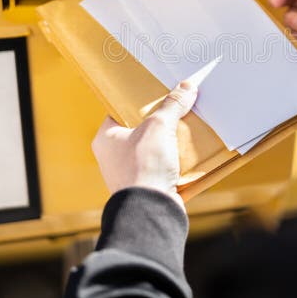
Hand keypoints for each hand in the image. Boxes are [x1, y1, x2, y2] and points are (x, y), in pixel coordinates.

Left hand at [91, 81, 197, 208]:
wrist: (151, 210)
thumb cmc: (143, 167)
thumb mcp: (159, 126)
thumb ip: (173, 105)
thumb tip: (187, 87)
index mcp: (106, 138)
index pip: (121, 110)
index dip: (140, 101)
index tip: (157, 91)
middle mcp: (114, 156)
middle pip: (141, 128)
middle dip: (161, 120)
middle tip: (176, 106)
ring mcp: (131, 172)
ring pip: (154, 147)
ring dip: (171, 140)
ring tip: (187, 126)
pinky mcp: (148, 185)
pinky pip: (164, 165)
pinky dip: (176, 159)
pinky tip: (190, 151)